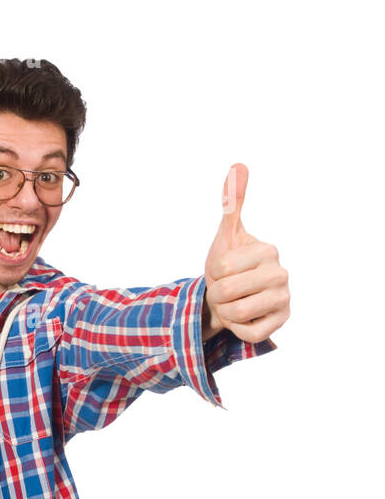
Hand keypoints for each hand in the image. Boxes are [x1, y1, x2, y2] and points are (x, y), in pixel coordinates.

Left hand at [203, 163, 289, 342]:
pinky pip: (248, 333)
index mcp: (268, 250)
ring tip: (233, 302)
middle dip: (217, 293)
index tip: (222, 270)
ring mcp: (285, 300)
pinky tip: (244, 317)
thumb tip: (238, 165)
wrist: (231, 296)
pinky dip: (238, 328)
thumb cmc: (227, 265)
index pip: (221, 268)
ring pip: (237, 313)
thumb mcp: (225, 235)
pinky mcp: (281, 324)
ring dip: (226, 311)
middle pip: (227, 291)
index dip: (213, 272)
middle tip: (225, 289)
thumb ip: (231, 203)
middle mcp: (282, 274)